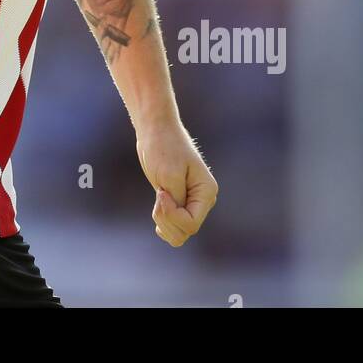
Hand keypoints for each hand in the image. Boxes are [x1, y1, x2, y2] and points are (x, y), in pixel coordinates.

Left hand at [136, 123, 216, 247]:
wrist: (156, 130)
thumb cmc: (163, 148)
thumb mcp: (169, 175)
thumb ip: (176, 201)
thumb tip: (181, 223)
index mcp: (206, 192)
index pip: (191, 224)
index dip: (171, 215)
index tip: (160, 193)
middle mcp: (202, 200)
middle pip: (186, 231)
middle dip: (166, 220)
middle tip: (158, 194)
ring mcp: (191, 202)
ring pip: (180, 233)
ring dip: (164, 223)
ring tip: (158, 200)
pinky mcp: (179, 201)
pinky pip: (175, 227)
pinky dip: (164, 225)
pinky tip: (158, 212)